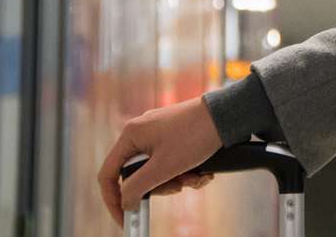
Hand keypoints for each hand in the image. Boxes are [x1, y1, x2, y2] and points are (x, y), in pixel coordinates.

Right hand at [97, 95, 223, 228]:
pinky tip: (201, 171)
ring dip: (176, 181)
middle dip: (159, 187)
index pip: (108, 173)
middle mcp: (141, 133)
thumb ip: (138, 187)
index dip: (113, 199)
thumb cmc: (194, 135)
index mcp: (131, 135)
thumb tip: (125, 203)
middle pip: (136, 175)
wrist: (226, 116)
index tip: (125, 219)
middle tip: (178, 187)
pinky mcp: (173, 137)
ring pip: (156, 172)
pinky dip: (185, 172)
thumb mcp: (164, 168)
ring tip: (194, 177)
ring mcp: (157, 134)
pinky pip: (170, 164)